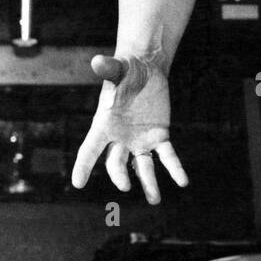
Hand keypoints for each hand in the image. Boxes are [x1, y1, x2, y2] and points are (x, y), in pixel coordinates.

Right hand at [70, 53, 187, 204]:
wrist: (145, 68)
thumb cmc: (126, 68)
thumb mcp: (118, 67)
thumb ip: (108, 68)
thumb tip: (97, 61)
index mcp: (104, 124)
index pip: (90, 148)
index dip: (83, 166)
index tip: (77, 183)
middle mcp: (120, 138)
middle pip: (116, 162)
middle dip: (119, 175)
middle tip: (125, 186)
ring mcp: (139, 139)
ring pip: (143, 166)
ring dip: (149, 183)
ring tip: (155, 199)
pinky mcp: (159, 136)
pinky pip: (167, 156)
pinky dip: (175, 169)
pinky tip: (183, 182)